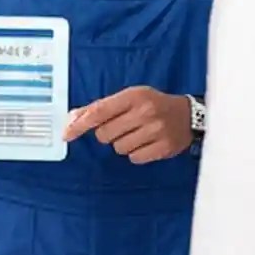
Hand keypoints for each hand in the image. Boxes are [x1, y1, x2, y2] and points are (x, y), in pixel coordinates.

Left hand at [63, 86, 193, 163]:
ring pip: (118, 148)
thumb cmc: (152, 104)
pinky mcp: (163, 148)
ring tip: (137, 133)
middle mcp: (144, 112)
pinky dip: (136, 153)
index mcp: (134, 96)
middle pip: (105, 134)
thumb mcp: (129, 97)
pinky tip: (146, 143)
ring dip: (123, 143)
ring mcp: (155, 131)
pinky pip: (134, 158)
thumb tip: (73, 118)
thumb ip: (101, 107)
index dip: (80, 124)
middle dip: (108, 133)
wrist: (188, 115)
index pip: (99, 111)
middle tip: (123, 126)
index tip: (66, 134)